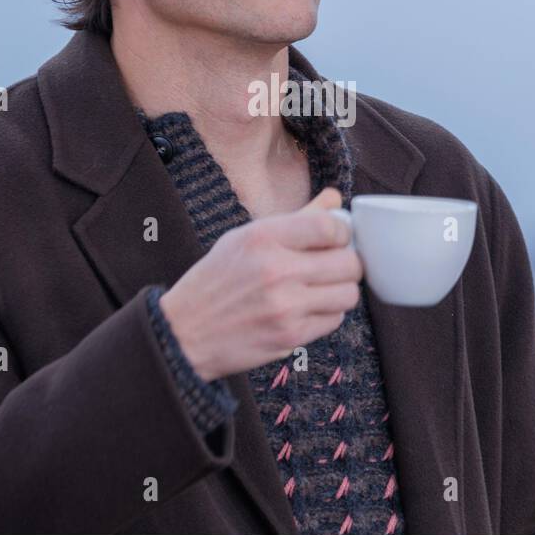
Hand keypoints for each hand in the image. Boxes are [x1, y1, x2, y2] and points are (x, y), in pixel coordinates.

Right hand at [158, 187, 362, 380]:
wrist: (184, 332)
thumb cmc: (216, 280)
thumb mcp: (246, 237)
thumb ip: (296, 219)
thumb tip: (336, 198)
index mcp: (263, 237)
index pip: (330, 226)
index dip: (342, 232)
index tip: (335, 239)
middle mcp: (276, 269)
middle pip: (349, 263)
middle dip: (347, 263)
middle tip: (334, 266)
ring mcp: (285, 306)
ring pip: (348, 294)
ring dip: (340, 291)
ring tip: (321, 289)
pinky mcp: (290, 336)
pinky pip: (334, 320)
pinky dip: (326, 314)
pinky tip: (306, 309)